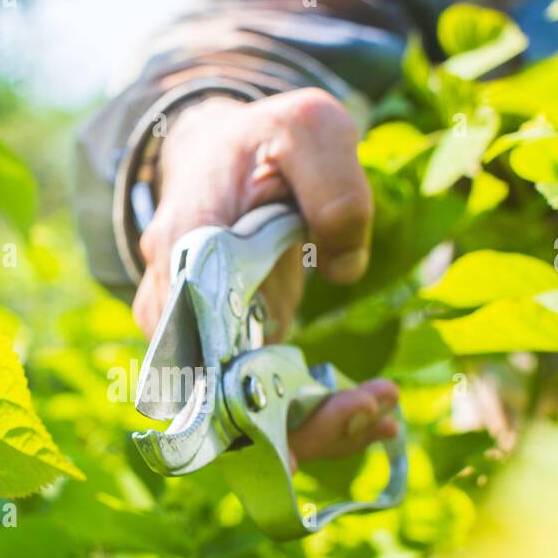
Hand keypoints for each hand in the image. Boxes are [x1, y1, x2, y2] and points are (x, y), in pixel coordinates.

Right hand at [135, 87, 397, 464]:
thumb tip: (345, 269)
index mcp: (188, 246)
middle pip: (214, 400)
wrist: (224, 152)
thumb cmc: (268, 139)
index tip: (312, 415)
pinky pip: (253, 405)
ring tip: (382, 411)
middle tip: (377, 409)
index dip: (240, 400)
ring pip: (232, 416)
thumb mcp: (313, 127)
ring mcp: (191, 336)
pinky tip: (367, 409)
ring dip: (309, 429)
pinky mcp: (219, 353)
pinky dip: (308, 418)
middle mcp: (174, 303)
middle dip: (296, 426)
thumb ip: (336, 189)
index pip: (196, 342)